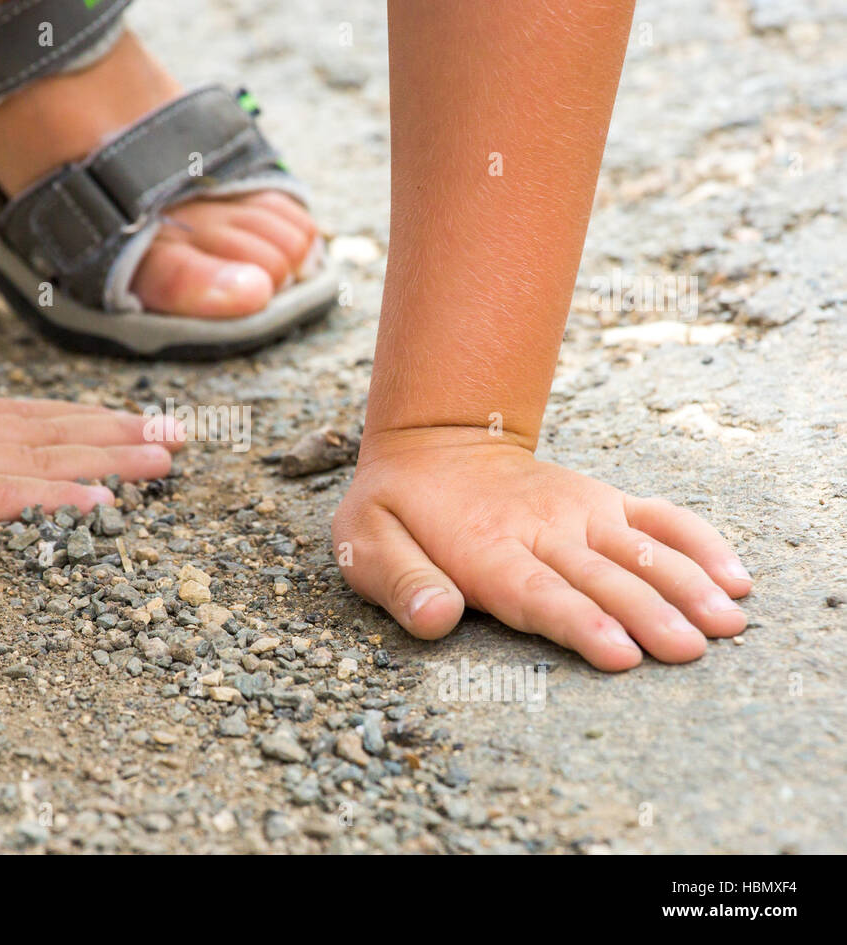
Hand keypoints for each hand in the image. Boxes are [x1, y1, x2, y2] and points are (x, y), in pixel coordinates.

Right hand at [0, 350, 179, 539]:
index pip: (31, 418)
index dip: (86, 421)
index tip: (133, 420)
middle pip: (57, 430)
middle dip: (121, 434)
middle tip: (180, 433)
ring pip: (51, 456)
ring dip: (113, 457)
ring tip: (167, 456)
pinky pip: (11, 498)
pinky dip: (61, 498)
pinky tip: (106, 503)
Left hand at [331, 426, 752, 670]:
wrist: (432, 442)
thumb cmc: (397, 507)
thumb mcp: (364, 542)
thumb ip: (401, 582)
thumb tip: (437, 618)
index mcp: (484, 549)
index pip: (539, 594)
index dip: (580, 623)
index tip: (621, 653)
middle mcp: (540, 530)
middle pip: (600, 579)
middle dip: (648, 615)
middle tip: (691, 650)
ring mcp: (578, 511)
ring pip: (640, 549)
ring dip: (686, 584)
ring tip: (728, 622)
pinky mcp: (601, 500)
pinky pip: (658, 516)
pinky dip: (698, 542)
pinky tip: (735, 575)